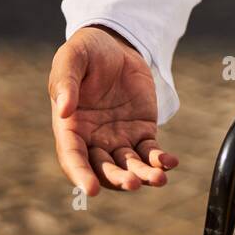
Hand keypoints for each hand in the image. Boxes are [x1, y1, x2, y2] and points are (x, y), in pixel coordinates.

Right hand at [48, 25, 177, 195]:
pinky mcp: (142, 131)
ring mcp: (118, 138)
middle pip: (104, 168)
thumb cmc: (85, 53)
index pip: (73, 157)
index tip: (91, 190)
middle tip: (133, 183)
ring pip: (130, 166)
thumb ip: (65, 82)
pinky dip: (160, 160)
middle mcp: (93, 139)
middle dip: (118, 179)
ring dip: (143, 175)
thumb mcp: (71, 58)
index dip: (81, 175)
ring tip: (159, 178)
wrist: (115, 45)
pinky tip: (170, 162)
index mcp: (70, 128)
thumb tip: (64, 110)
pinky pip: (150, 151)